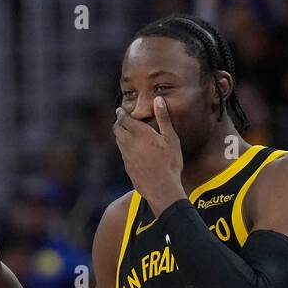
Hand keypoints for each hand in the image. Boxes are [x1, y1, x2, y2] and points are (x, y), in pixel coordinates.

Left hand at [112, 99, 185, 213]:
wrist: (161, 188)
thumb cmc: (169, 162)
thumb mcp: (170, 137)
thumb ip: (163, 118)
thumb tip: (158, 99)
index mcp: (138, 133)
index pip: (124, 119)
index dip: (121, 113)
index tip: (120, 110)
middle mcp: (128, 144)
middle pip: (117, 129)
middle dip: (118, 123)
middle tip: (121, 119)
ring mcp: (126, 157)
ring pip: (118, 141)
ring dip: (120, 135)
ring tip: (125, 131)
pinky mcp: (127, 167)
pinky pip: (122, 153)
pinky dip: (124, 147)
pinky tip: (131, 149)